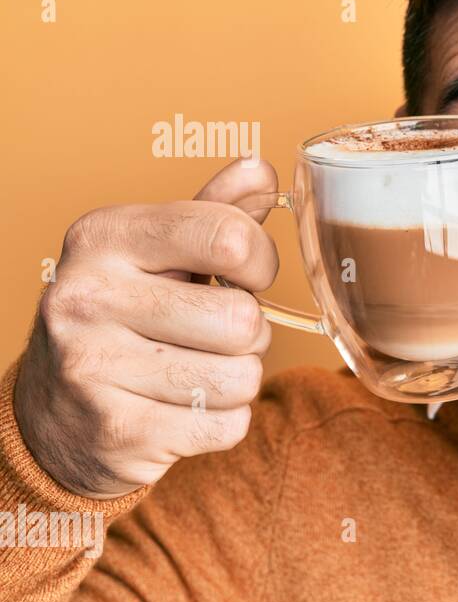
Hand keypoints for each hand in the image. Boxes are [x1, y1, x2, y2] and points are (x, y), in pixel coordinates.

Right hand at [13, 160, 279, 499]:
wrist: (51, 415)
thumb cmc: (125, 319)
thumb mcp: (158, 254)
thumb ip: (213, 213)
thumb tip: (261, 170)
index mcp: (103, 237)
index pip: (229, 238)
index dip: (260, 262)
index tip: (243, 275)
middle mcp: (87, 296)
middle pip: (243, 319)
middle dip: (248, 333)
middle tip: (210, 335)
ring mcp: (94, 367)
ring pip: (241, 377)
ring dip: (237, 381)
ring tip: (195, 371)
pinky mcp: (117, 431)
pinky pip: (227, 424)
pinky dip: (222, 421)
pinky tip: (180, 409)